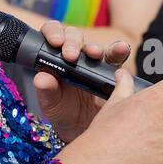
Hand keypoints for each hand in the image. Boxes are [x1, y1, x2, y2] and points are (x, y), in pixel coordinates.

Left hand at [32, 20, 131, 143]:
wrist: (83, 131)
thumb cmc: (63, 113)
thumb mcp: (51, 105)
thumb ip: (46, 91)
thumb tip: (41, 78)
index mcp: (55, 59)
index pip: (53, 35)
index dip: (52, 32)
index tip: (54, 42)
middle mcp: (75, 56)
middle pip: (74, 37)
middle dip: (72, 42)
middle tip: (70, 55)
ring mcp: (94, 63)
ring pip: (96, 46)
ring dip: (95, 47)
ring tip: (94, 53)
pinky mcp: (112, 72)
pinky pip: (117, 58)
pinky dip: (120, 50)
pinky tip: (121, 48)